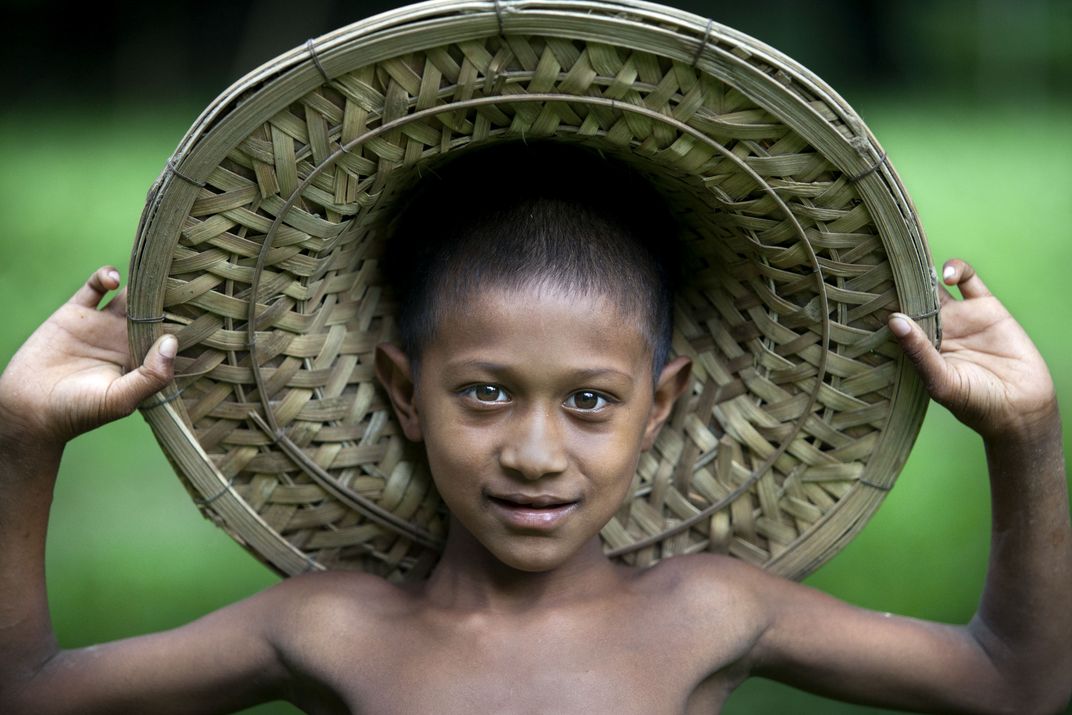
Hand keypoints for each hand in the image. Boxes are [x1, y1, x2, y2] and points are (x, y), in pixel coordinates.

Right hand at [0, 266, 175, 451]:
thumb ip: (150, 376)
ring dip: (144, 283)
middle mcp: (128, 339)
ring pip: (132, 295)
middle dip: (170, 296)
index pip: (173, 337)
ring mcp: (104, 324)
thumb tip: (171, 342)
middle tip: (186, 278)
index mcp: (144, 360)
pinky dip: (107, 275)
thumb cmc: (79, 411)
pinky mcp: (77, 312)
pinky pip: (97, 285)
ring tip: (153, 276)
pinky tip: (114, 279)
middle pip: (157, 310)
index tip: (206, 309)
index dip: (188, 325)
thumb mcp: (120, 400)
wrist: (29, 407)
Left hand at [888, 259, 1056, 441]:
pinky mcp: (985, 306)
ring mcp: (958, 316)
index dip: (879, 307)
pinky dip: (956, 268)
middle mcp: (934, 329)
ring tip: (912, 268)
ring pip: (933, 284)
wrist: (1022, 406)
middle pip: (908, 298)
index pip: (893, 321)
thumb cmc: (975, 402)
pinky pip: (968, 278)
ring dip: (921, 272)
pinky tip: (947, 273)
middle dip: (895, 283)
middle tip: (879, 263)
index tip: (862, 291)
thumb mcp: (942, 381)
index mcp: (916, 347)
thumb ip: (919, 352)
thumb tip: (894, 320)